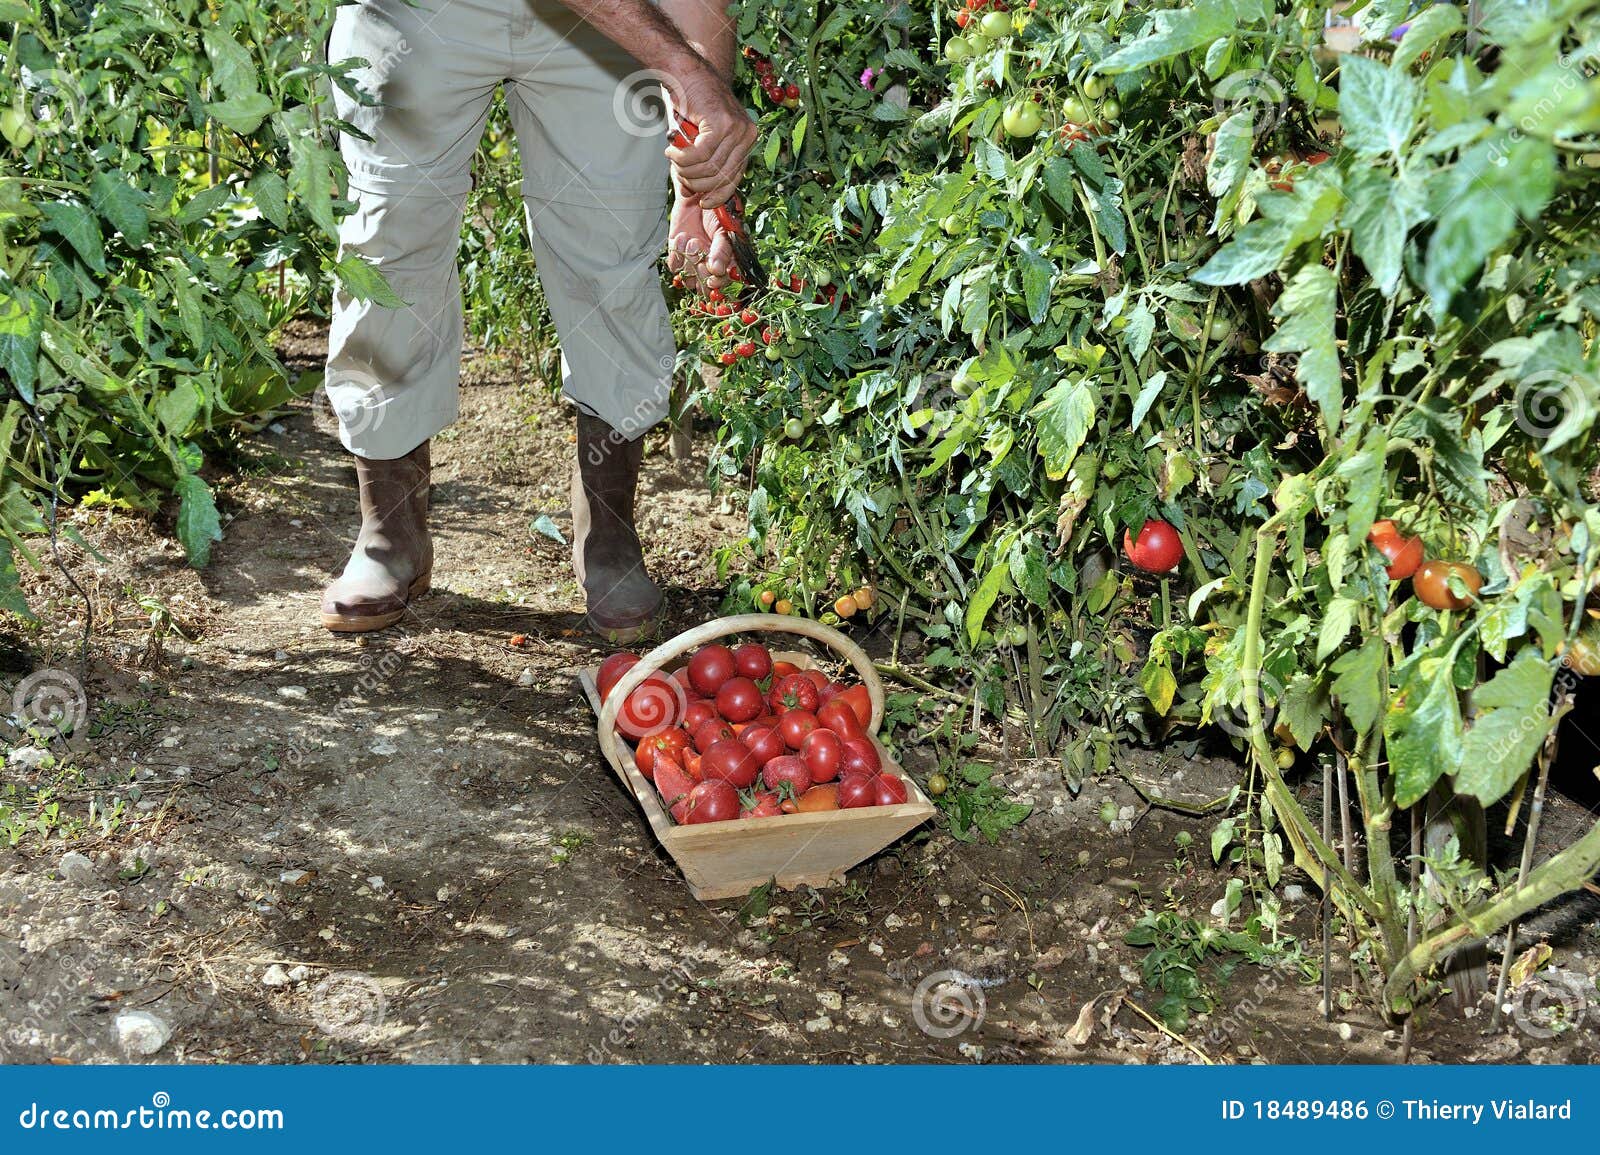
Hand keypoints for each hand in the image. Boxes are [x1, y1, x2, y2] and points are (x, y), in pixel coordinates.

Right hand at [664, 61, 756, 208]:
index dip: (719, 194)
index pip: (736, 178)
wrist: (684, 70)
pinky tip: (673, 152)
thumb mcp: (701, 139)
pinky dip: (683, 158)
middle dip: (697, 182)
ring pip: (709, 168)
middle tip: (678, 170)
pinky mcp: (722, 123)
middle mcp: (748, 134)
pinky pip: (701, 155)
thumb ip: (703, 164)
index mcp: (747, 139)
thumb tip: (694, 194)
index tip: (703, 202)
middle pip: (722, 177)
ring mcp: (737, 128)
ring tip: (673, 158)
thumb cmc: (690, 104)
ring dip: (686, 169)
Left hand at [666, 187, 734, 293]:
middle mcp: (710, 267)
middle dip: (701, 274)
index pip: (724, 282)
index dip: (718, 284)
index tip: (712, 280)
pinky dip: (677, 254)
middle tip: (699, 253)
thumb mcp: (723, 229)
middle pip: (705, 287)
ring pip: (688, 280)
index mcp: (728, 262)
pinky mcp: (678, 257)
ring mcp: (694, 263)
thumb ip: (722, 250)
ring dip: (688, 260)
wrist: (696, 196)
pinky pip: (675, 267)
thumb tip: (717, 270)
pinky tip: (682, 237)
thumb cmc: (716, 211)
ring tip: (691, 239)